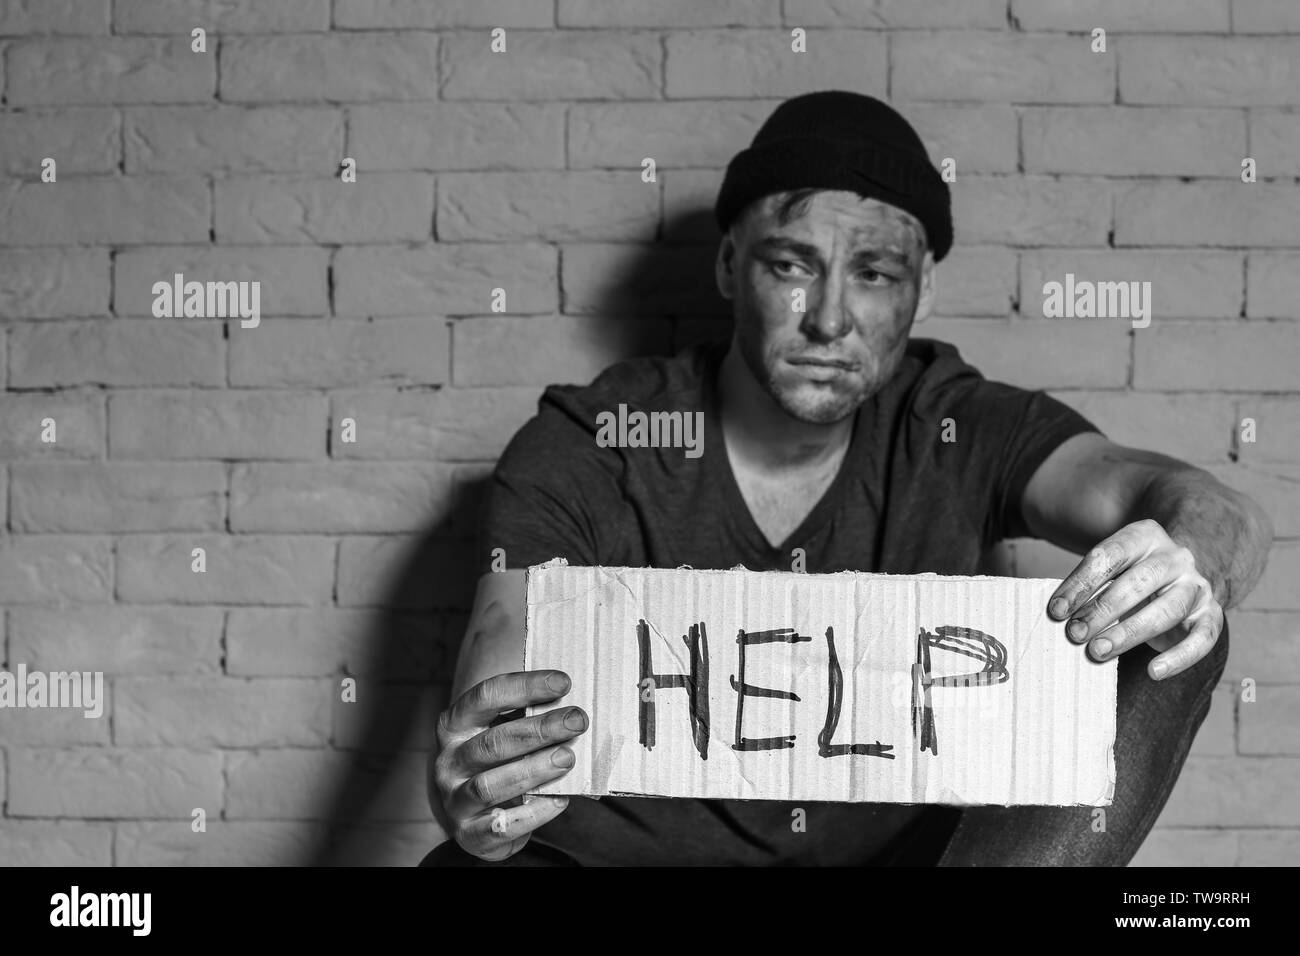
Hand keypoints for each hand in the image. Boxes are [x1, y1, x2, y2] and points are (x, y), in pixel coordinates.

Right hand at [433, 670, 587, 860]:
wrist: (470, 816)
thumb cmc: (495, 763)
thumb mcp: (500, 732)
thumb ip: (525, 719)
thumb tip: (570, 706)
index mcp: (455, 725)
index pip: (486, 697)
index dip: (525, 687)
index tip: (563, 682)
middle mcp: (449, 760)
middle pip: (493, 743)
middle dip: (538, 730)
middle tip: (576, 720)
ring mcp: (454, 799)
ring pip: (490, 785)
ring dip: (533, 770)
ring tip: (567, 758)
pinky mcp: (468, 833)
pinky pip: (501, 826)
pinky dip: (533, 813)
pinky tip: (559, 800)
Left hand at [1047, 518, 1223, 680]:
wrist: (1179, 575)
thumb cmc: (1130, 576)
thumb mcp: (1110, 570)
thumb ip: (1089, 586)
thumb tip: (1059, 615)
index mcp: (1144, 536)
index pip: (1108, 556)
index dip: (1080, 584)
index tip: (1056, 611)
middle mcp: (1175, 558)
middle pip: (1138, 582)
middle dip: (1102, 610)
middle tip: (1075, 634)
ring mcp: (1196, 586)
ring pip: (1168, 609)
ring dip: (1130, 632)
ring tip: (1098, 651)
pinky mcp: (1210, 615)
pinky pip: (1202, 638)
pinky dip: (1179, 657)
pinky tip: (1154, 672)